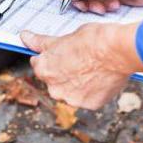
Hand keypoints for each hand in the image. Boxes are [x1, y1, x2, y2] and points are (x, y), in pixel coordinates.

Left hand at [20, 23, 142, 109]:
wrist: (118, 50)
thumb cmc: (92, 40)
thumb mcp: (63, 37)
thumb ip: (42, 43)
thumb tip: (25, 37)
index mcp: (44, 69)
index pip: (39, 64)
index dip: (52, 57)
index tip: (62, 55)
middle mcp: (54, 87)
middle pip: (54, 81)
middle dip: (64, 73)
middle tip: (80, 60)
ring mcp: (71, 98)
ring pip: (71, 92)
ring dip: (77, 84)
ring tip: (92, 68)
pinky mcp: (89, 105)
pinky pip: (88, 98)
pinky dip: (93, 91)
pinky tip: (100, 78)